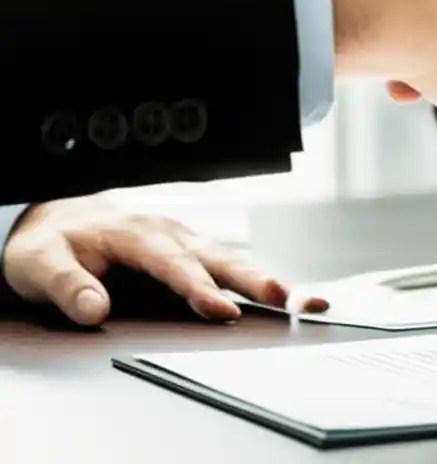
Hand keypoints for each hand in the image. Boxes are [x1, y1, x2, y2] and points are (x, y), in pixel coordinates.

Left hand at [1, 196, 326, 326]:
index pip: (172, 263)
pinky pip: (230, 266)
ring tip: (303, 301)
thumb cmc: (51, 245)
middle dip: (253, 278)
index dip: (198, 287)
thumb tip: (96, 309)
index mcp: (134, 233)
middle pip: (217, 257)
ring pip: (231, 260)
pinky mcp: (194, 253)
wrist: (59, 221)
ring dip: (267, 280)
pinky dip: (261, 280)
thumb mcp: (37, 264)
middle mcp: (169, 233)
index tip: (222, 310)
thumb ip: (66, 285)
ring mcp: (186, 241)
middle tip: (285, 298)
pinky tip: (291, 297)